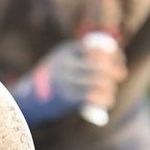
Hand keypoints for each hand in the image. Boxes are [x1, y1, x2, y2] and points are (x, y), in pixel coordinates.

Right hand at [13, 38, 127, 126]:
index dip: (112, 53)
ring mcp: (65, 80)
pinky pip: (91, 96)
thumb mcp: (63, 60)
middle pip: (99, 65)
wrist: (28, 98)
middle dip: (114, 70)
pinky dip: (103, 99)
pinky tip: (107, 102)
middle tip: (120, 76)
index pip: (96, 48)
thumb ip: (80, 56)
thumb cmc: (53, 80)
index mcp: (67, 51)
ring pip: (97, 81)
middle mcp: (66, 63)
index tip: (120, 59)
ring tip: (111, 93)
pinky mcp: (66, 97)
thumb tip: (110, 53)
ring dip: (110, 87)